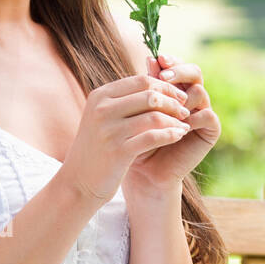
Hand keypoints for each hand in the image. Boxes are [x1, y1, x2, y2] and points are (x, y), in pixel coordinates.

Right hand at [56, 72, 192, 205]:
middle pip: (150, 94)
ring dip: (175, 120)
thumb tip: (157, 81)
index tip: (179, 96)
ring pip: (154, 116)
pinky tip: (179, 136)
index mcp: (100, 96)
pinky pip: (153, 137)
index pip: (141, 81)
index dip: (165, 86)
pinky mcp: (118, 151)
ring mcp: (108, 130)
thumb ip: (126, 99)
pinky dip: (170, 135)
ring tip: (185, 125)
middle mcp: (102, 109)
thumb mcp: (105, 117)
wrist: (78, 182)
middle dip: (173, 101)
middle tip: (185, 111)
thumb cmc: (98, 147)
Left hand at [124, 53, 219, 195]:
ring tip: (165, 108)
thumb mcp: (139, 109)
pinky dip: (193, 117)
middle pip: (195, 72)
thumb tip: (151, 57)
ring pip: (200, 91)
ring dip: (182, 97)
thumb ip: (147, 86)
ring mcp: (202, 112)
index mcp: (175, 88)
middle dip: (179, 71)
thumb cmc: (136, 138)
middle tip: (163, 76)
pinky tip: (179, 124)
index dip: (171, 61)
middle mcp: (191, 97)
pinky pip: (207, 115)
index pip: (179, 66)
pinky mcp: (210, 130)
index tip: (157, 59)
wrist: (144, 170)